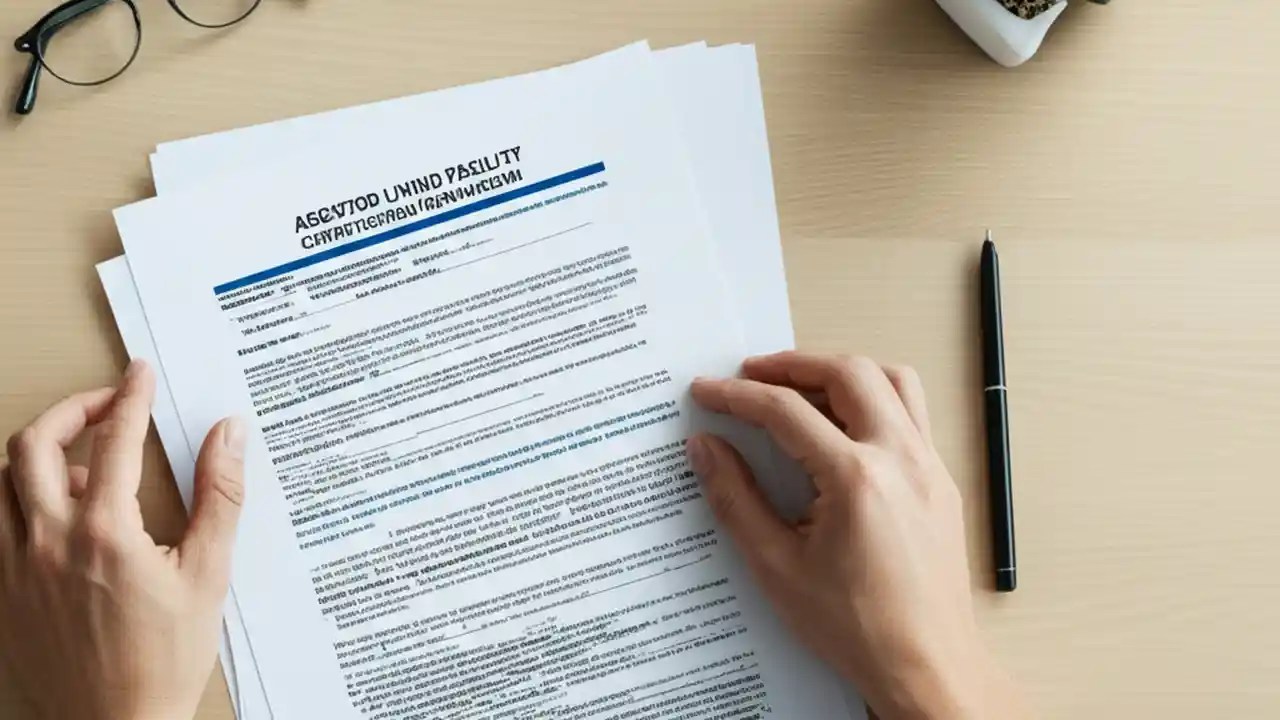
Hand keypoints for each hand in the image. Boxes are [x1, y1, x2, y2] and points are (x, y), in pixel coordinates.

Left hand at [0, 360, 245, 719]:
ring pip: (2, 480)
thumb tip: (229, 435)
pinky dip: (23, 497)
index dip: (130, 397)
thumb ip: (220, 496)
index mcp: (104, 533)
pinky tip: (63, 513)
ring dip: (38, 452)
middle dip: (71, 410)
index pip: (114, 439)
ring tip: (84, 461)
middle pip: (33, 444)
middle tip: (107, 403)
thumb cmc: (166, 658)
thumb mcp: (209, 573)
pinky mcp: (4, 591)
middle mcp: (48, 542)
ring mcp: (16, 567)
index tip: (141, 375)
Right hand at [688, 352, 1026, 719]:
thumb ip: (735, 499)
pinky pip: (911, 413)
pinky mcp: (941, 481)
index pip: (786, 411)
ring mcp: (929, 466)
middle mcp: (901, 459)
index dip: (737, 396)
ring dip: (842, 372)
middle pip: (847, 373)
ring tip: (800, 386)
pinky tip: (843, 425)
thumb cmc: (857, 628)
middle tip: (750, 375)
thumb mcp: (777, 567)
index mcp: (857, 479)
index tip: (706, 392)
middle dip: (792, 364)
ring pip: (892, 381)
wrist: (927, 665)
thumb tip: (706, 448)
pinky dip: (873, 398)